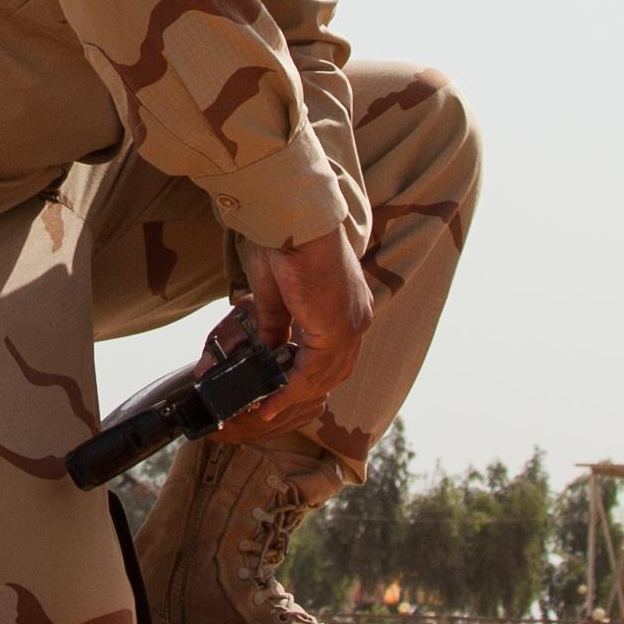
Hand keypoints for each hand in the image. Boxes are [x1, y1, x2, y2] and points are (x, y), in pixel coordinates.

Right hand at [240, 226, 377, 444]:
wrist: (291, 218)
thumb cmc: (283, 240)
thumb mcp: (275, 293)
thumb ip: (276, 324)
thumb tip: (267, 349)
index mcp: (347, 304)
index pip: (333, 350)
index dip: (307, 373)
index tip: (281, 386)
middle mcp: (356, 317)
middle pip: (333, 369)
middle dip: (303, 389)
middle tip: (274, 402)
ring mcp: (351, 325)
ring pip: (324, 375)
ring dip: (294, 394)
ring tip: (267, 405)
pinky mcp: (337, 330)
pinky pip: (312, 372)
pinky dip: (290, 389)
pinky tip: (270, 399)